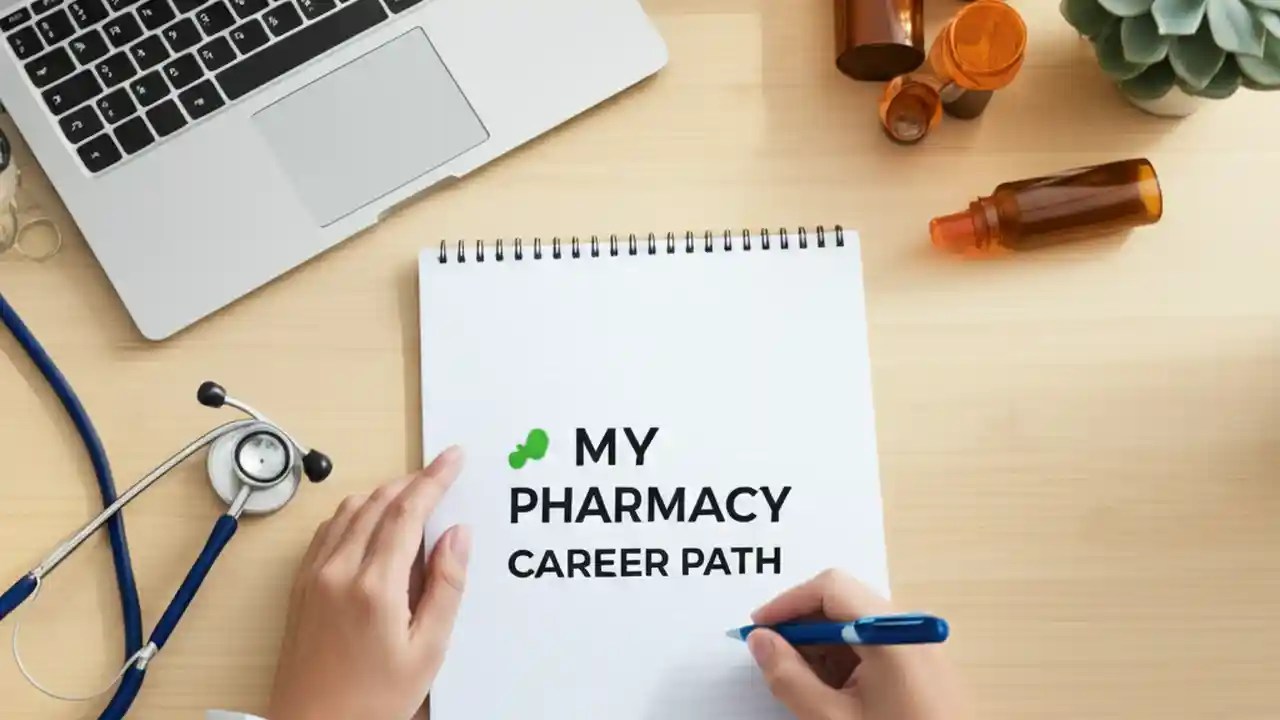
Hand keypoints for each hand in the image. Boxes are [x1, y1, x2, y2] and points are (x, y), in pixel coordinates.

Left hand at [267, 447, 469, 719]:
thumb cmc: (371, 701)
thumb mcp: (426, 650)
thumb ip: (446, 587)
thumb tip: (457, 535)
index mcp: (374, 586)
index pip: (407, 512)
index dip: (434, 478)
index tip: (453, 458)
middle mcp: (337, 571)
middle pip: (377, 502)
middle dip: (412, 481)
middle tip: (440, 474)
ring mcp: (313, 576)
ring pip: (349, 510)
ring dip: (382, 496)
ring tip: (412, 502)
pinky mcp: (300, 586)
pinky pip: (328, 531)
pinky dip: (355, 515)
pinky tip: (372, 527)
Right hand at [747, 570, 963, 719]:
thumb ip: (789, 678)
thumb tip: (760, 641)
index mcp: (890, 633)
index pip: (831, 587)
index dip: (788, 603)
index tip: (758, 630)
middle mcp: (910, 628)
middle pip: (844, 603)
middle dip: (803, 628)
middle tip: (773, 659)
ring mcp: (921, 646)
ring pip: (857, 625)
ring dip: (823, 648)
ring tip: (805, 688)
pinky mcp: (925, 665)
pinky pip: (876, 645)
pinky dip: (846, 661)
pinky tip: (834, 695)